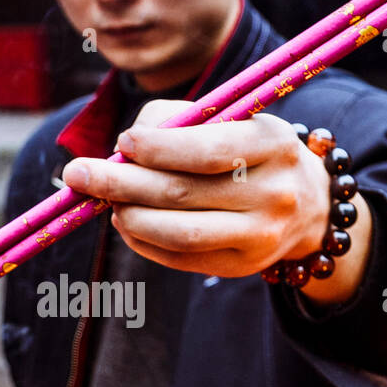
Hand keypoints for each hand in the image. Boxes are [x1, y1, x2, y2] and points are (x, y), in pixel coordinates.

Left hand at [62, 100, 372, 303]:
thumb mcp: (230, 120)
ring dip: (129, 216)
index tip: (121, 142)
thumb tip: (120, 150)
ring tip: (105, 200)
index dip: (156, 148)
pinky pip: (180, 258)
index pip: (206, 150)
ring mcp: (260, 238)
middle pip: (183, 194)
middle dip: (121, 183)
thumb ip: (176, 122)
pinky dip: (142, 241)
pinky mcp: (241, 267)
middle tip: (78, 174)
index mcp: (273, 144)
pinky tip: (125, 222)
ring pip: (179, 233)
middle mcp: (274, 194)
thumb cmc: (250, 150)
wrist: (308, 204)